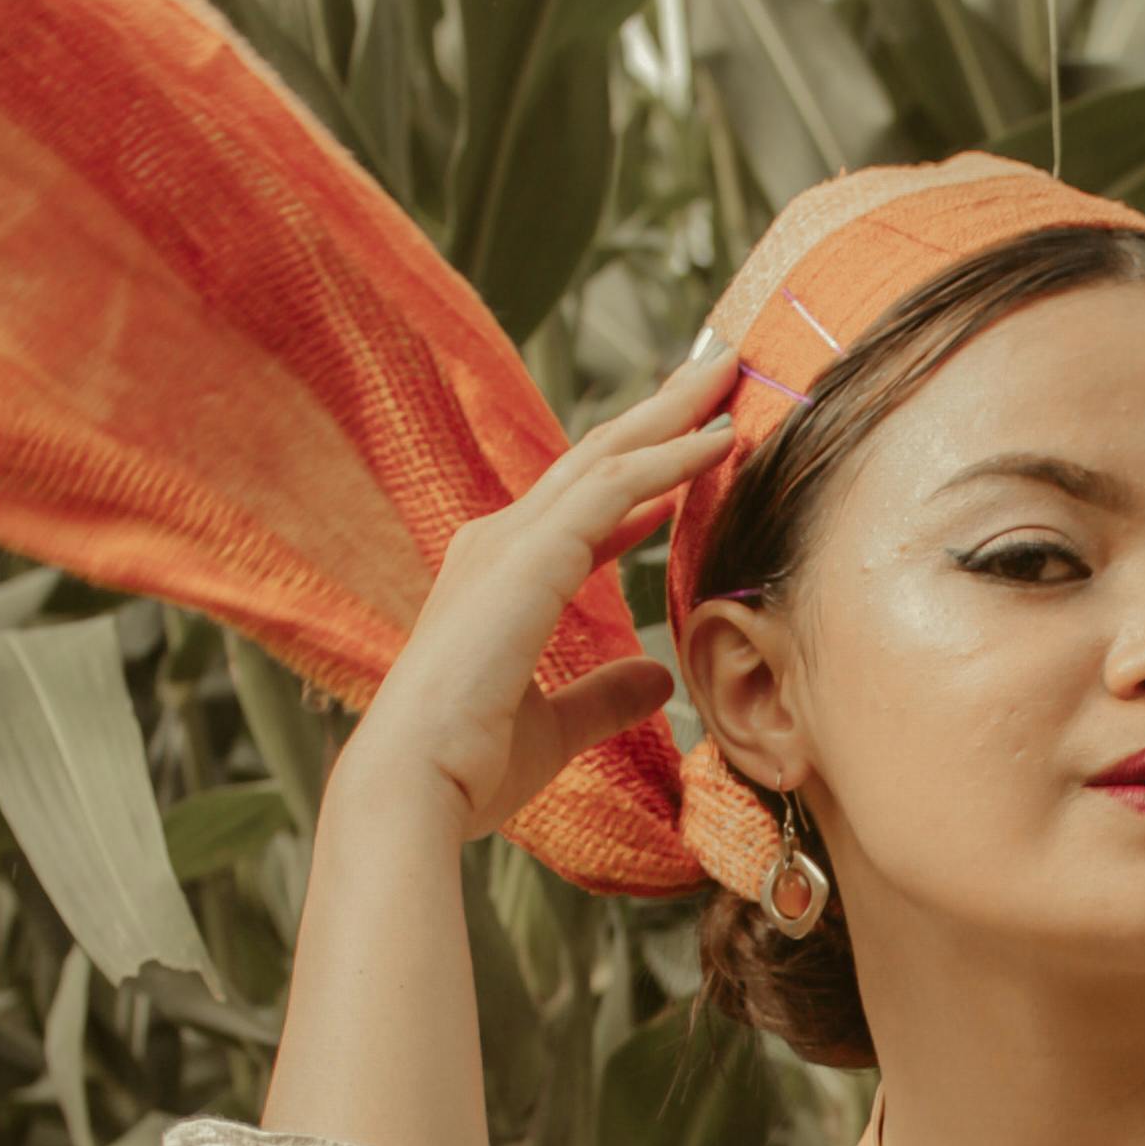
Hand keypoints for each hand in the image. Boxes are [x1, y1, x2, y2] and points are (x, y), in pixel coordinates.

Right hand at [341, 348, 740, 839]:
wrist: (415, 780)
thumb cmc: (468, 763)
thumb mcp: (557, 725)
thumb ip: (605, 694)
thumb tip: (656, 675)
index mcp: (504, 578)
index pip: (587, 505)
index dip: (646, 472)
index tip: (698, 446)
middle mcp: (502, 544)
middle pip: (597, 457)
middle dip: (661, 411)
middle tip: (719, 365)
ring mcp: (510, 542)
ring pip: (607, 456)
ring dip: (672, 413)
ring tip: (729, 372)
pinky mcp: (528, 555)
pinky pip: (611, 489)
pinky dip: (667, 459)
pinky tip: (715, 442)